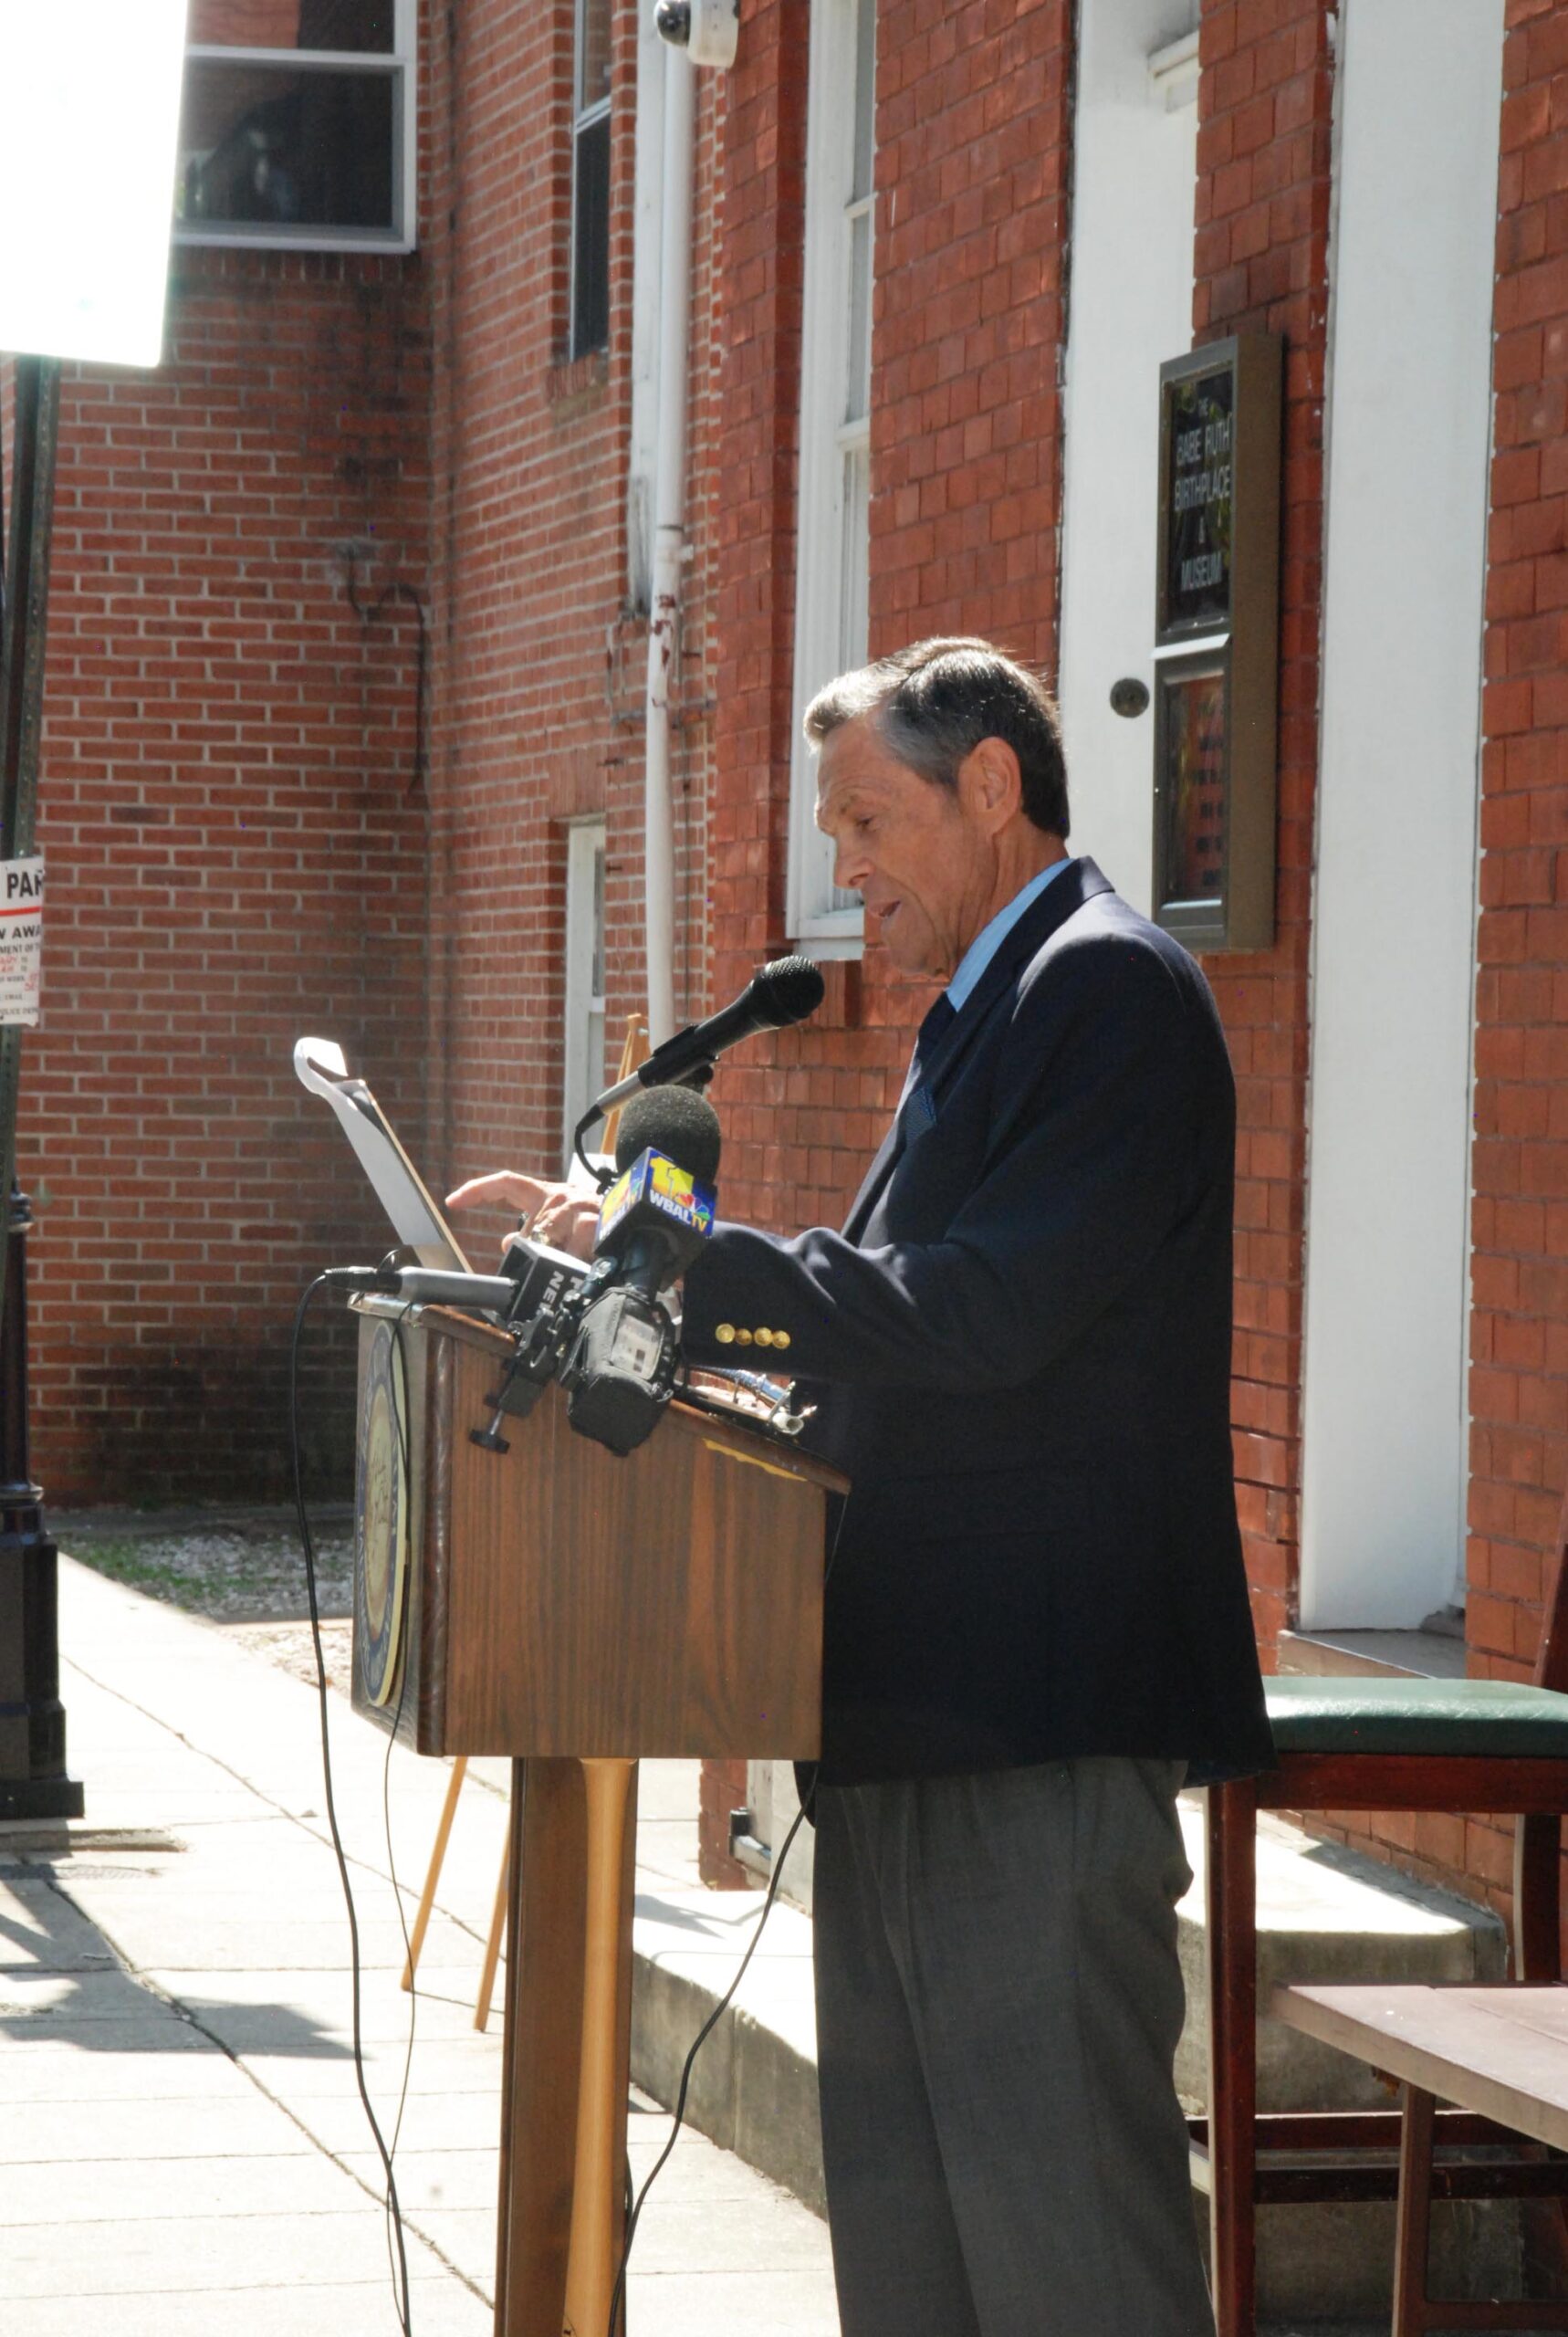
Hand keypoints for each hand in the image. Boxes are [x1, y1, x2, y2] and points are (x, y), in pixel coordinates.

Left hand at [445, 1170, 601, 1262]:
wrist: (636, 1225)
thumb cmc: (593, 1229)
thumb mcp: (557, 1230)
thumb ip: (531, 1234)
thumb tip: (505, 1242)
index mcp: (546, 1194)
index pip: (506, 1183)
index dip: (478, 1190)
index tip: (452, 1201)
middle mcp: (560, 1193)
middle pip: (533, 1226)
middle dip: (540, 1251)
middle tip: (550, 1263)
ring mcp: (578, 1203)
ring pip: (552, 1237)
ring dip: (560, 1256)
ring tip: (572, 1263)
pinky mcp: (595, 1217)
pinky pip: (576, 1245)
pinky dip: (576, 1258)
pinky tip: (584, 1261)